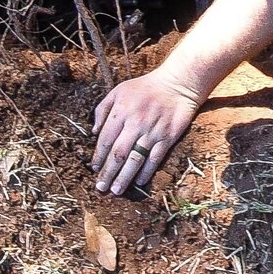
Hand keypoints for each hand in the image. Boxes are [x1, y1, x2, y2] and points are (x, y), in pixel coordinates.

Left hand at [91, 67, 202, 195]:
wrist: (179, 83)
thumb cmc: (145, 87)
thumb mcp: (119, 90)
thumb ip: (103, 109)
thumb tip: (94, 132)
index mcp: (121, 112)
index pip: (105, 140)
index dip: (99, 157)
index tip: (95, 168)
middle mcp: (136, 123)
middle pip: (118, 154)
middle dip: (108, 173)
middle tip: (101, 187)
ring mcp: (153, 131)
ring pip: (135, 160)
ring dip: (124, 177)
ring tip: (116, 190)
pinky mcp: (169, 136)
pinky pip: (155, 158)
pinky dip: (147, 171)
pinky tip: (139, 181)